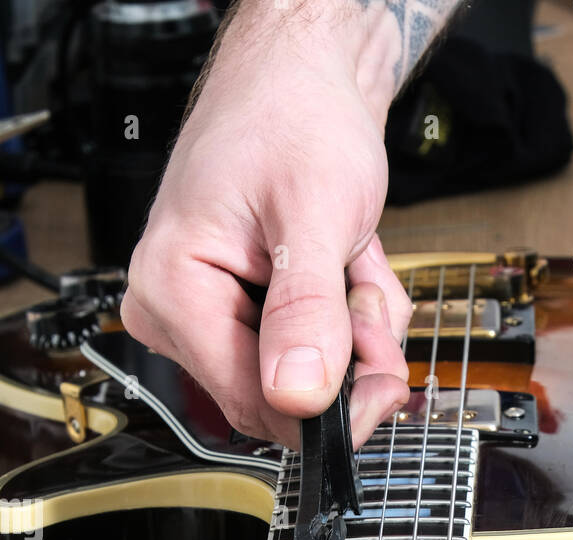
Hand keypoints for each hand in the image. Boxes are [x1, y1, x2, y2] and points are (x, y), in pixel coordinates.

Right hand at [120, 0, 416, 448]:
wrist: (300, 79)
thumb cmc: (293, 116)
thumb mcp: (314, 213)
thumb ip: (308, 310)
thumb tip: (299, 394)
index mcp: (173, 290)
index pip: (249, 401)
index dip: (325, 412)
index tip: (382, 390)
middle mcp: (177, 313)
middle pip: (280, 396)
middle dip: (347, 359)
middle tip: (375, 306)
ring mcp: (209, 316)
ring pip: (304, 378)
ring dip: (354, 334)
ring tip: (357, 267)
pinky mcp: (243, 314)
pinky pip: (309, 354)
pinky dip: (347, 321)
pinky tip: (347, 270)